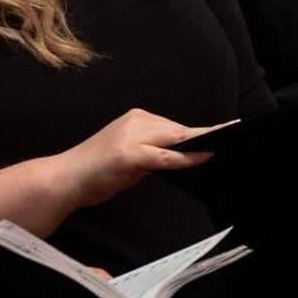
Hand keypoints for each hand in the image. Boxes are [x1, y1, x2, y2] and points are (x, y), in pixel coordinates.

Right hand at [50, 108, 227, 210]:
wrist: (65, 179)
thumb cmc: (94, 172)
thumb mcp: (129, 158)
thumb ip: (153, 153)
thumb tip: (179, 156)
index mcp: (135, 119)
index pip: (175, 126)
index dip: (201, 131)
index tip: (225, 129)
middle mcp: (135, 122)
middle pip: (180, 130)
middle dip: (207, 135)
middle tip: (233, 135)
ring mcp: (132, 136)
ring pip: (176, 139)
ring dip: (201, 144)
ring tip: (224, 145)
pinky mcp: (130, 154)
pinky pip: (166, 156)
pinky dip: (187, 157)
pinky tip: (202, 157)